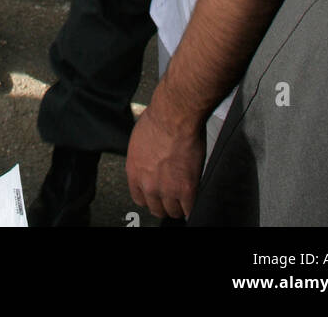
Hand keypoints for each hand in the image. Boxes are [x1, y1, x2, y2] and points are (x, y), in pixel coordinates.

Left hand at [126, 99, 205, 219]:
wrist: (175, 114)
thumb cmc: (159, 118)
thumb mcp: (139, 140)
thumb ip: (143, 158)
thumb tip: (149, 162)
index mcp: (134, 171)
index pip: (138, 198)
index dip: (149, 197)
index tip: (156, 195)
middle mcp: (148, 183)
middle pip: (156, 208)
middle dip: (164, 203)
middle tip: (172, 196)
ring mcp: (167, 189)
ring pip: (173, 212)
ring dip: (179, 206)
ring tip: (184, 198)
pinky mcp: (186, 189)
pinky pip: (189, 209)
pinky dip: (192, 206)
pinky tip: (193, 198)